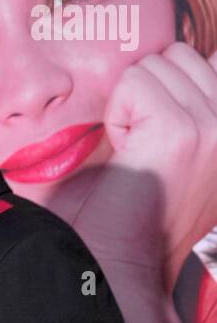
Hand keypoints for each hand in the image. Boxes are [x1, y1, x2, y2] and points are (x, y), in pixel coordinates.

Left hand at [52, 43, 216, 289]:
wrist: (116, 266)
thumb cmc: (131, 215)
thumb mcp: (180, 150)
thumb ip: (195, 105)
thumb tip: (197, 56)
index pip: (213, 59)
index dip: (171, 89)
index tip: (154, 134)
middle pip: (180, 56)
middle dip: (147, 95)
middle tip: (141, 151)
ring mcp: (214, 128)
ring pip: (155, 64)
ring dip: (131, 106)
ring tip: (134, 156)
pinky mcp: (181, 132)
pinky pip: (133, 83)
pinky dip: (116, 116)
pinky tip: (124, 157)